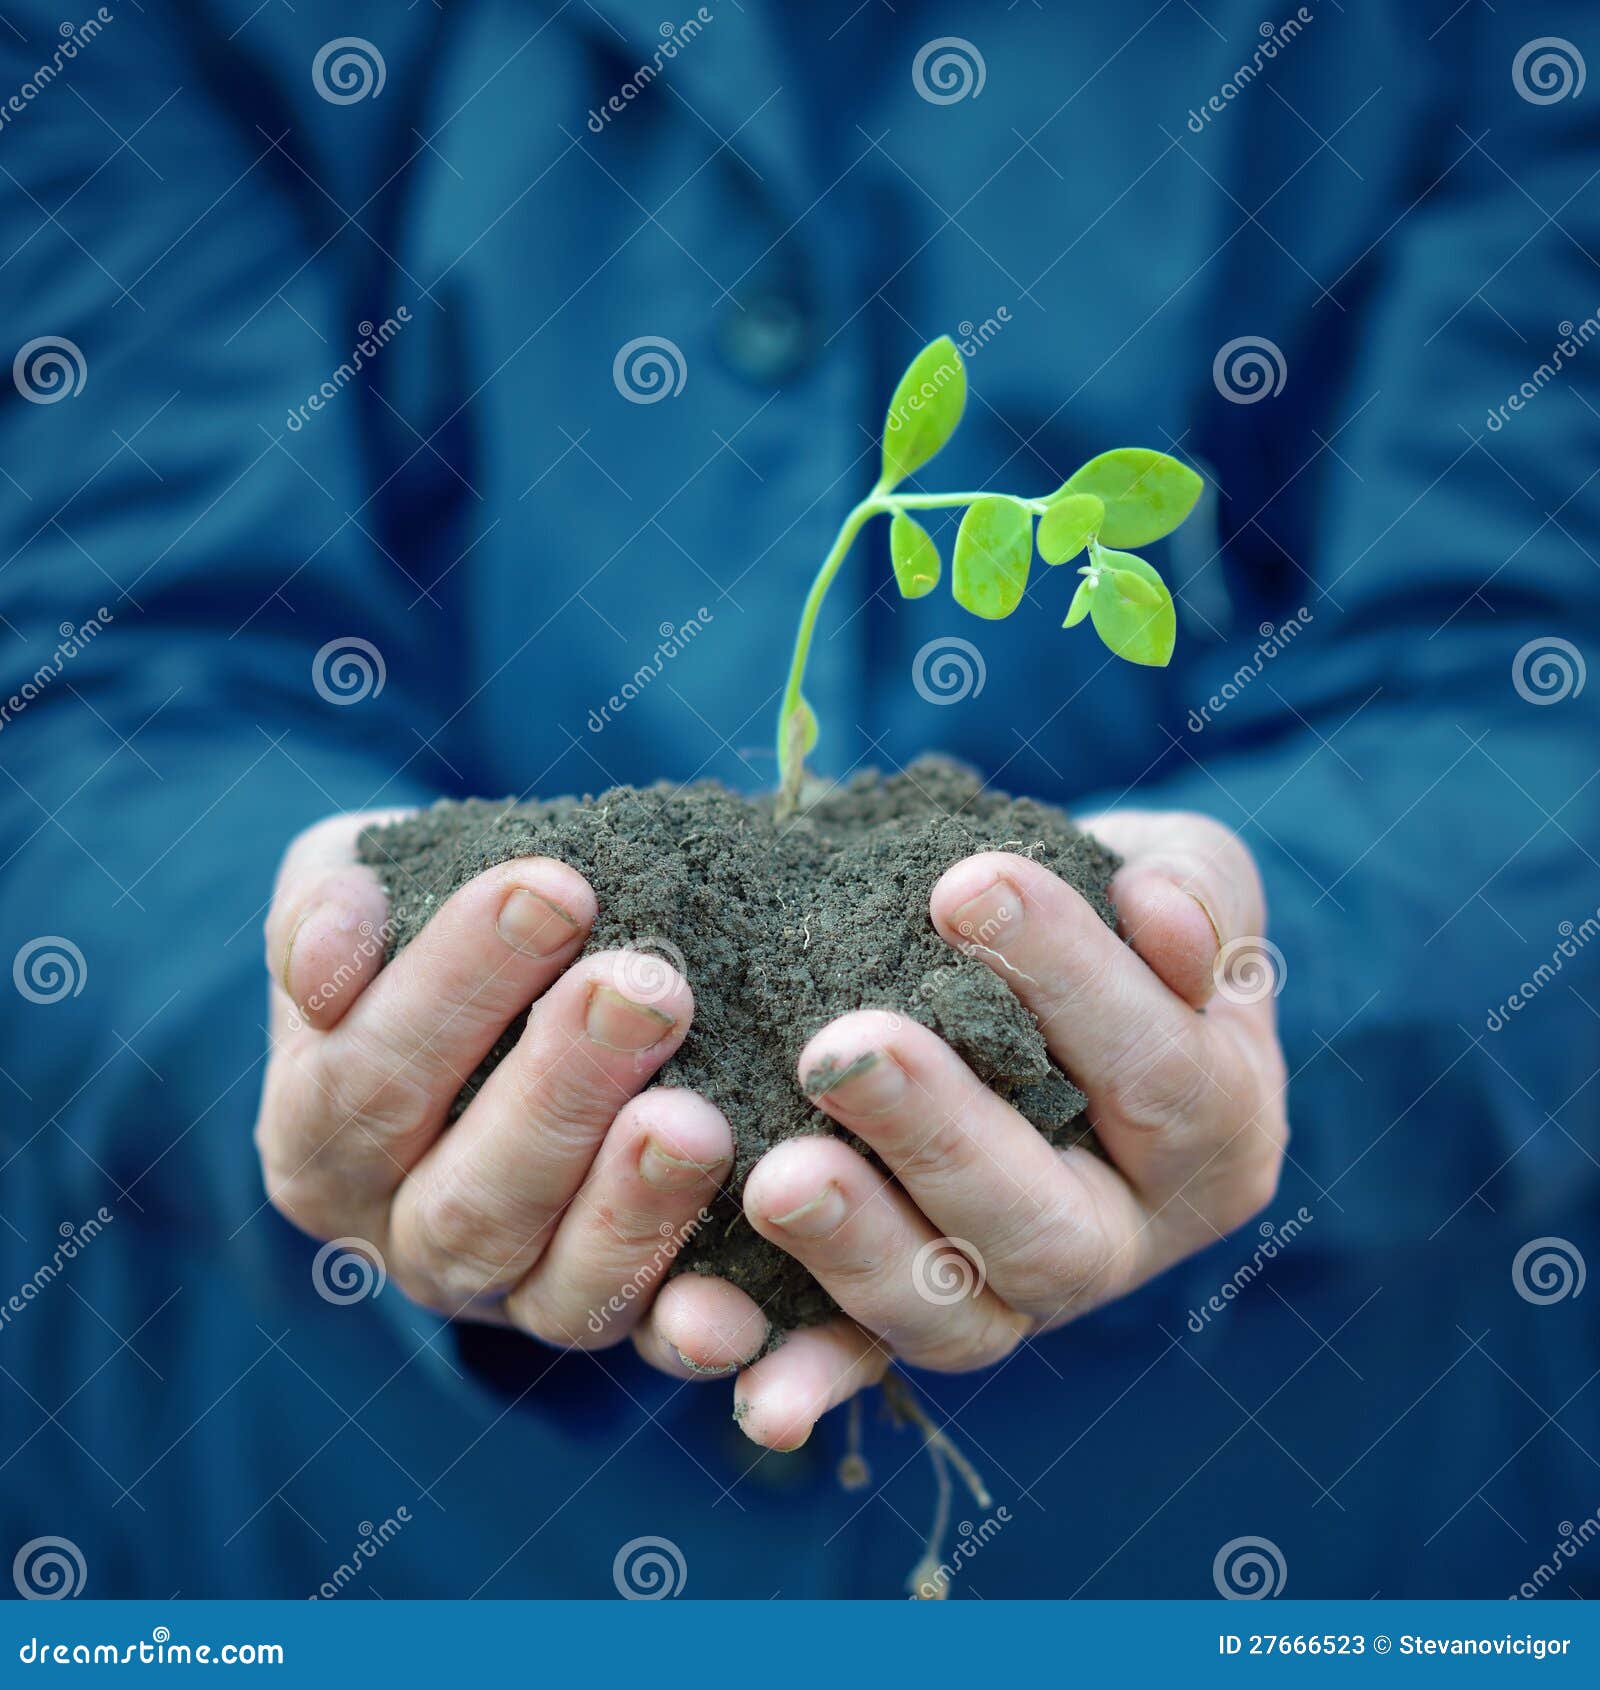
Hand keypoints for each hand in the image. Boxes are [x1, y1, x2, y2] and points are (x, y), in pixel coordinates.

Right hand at [255, 813, 740, 1354]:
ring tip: (698, 1120)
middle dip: (563, 1088)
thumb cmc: (426, 918)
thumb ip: (319, 909)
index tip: (555, 887)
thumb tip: (324, 968)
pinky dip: (691, 1335)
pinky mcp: (612, 1323)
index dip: (456, 986)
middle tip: (646, 988)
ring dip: (633, 1205)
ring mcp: (513, 1296)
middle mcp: (407, 1239)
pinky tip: (735, 1310)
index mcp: (321, 1140)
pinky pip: (652, 1346)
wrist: (518, 974)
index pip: (368, 1078)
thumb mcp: (354, 882)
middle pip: (470, 1195)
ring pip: (560, 1284)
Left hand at [703, 811, 1287, 1450]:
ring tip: (774, 1178)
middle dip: (939, 1136)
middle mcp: (1123, 1237)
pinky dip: (808, 1379)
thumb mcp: (1184, 873)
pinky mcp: (918, 1315)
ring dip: (859, 1249)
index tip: (965, 885)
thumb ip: (1198, 896)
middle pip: (1048, 1224)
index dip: (1070, 982)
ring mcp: (1018, 1295)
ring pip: (953, 1313)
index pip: (1157, 1072)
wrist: (1043, 968)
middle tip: (838, 1050)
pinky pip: (864, 1361)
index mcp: (1214, 1133)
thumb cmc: (1115, 908)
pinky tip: (755, 1390)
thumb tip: (1156, 907)